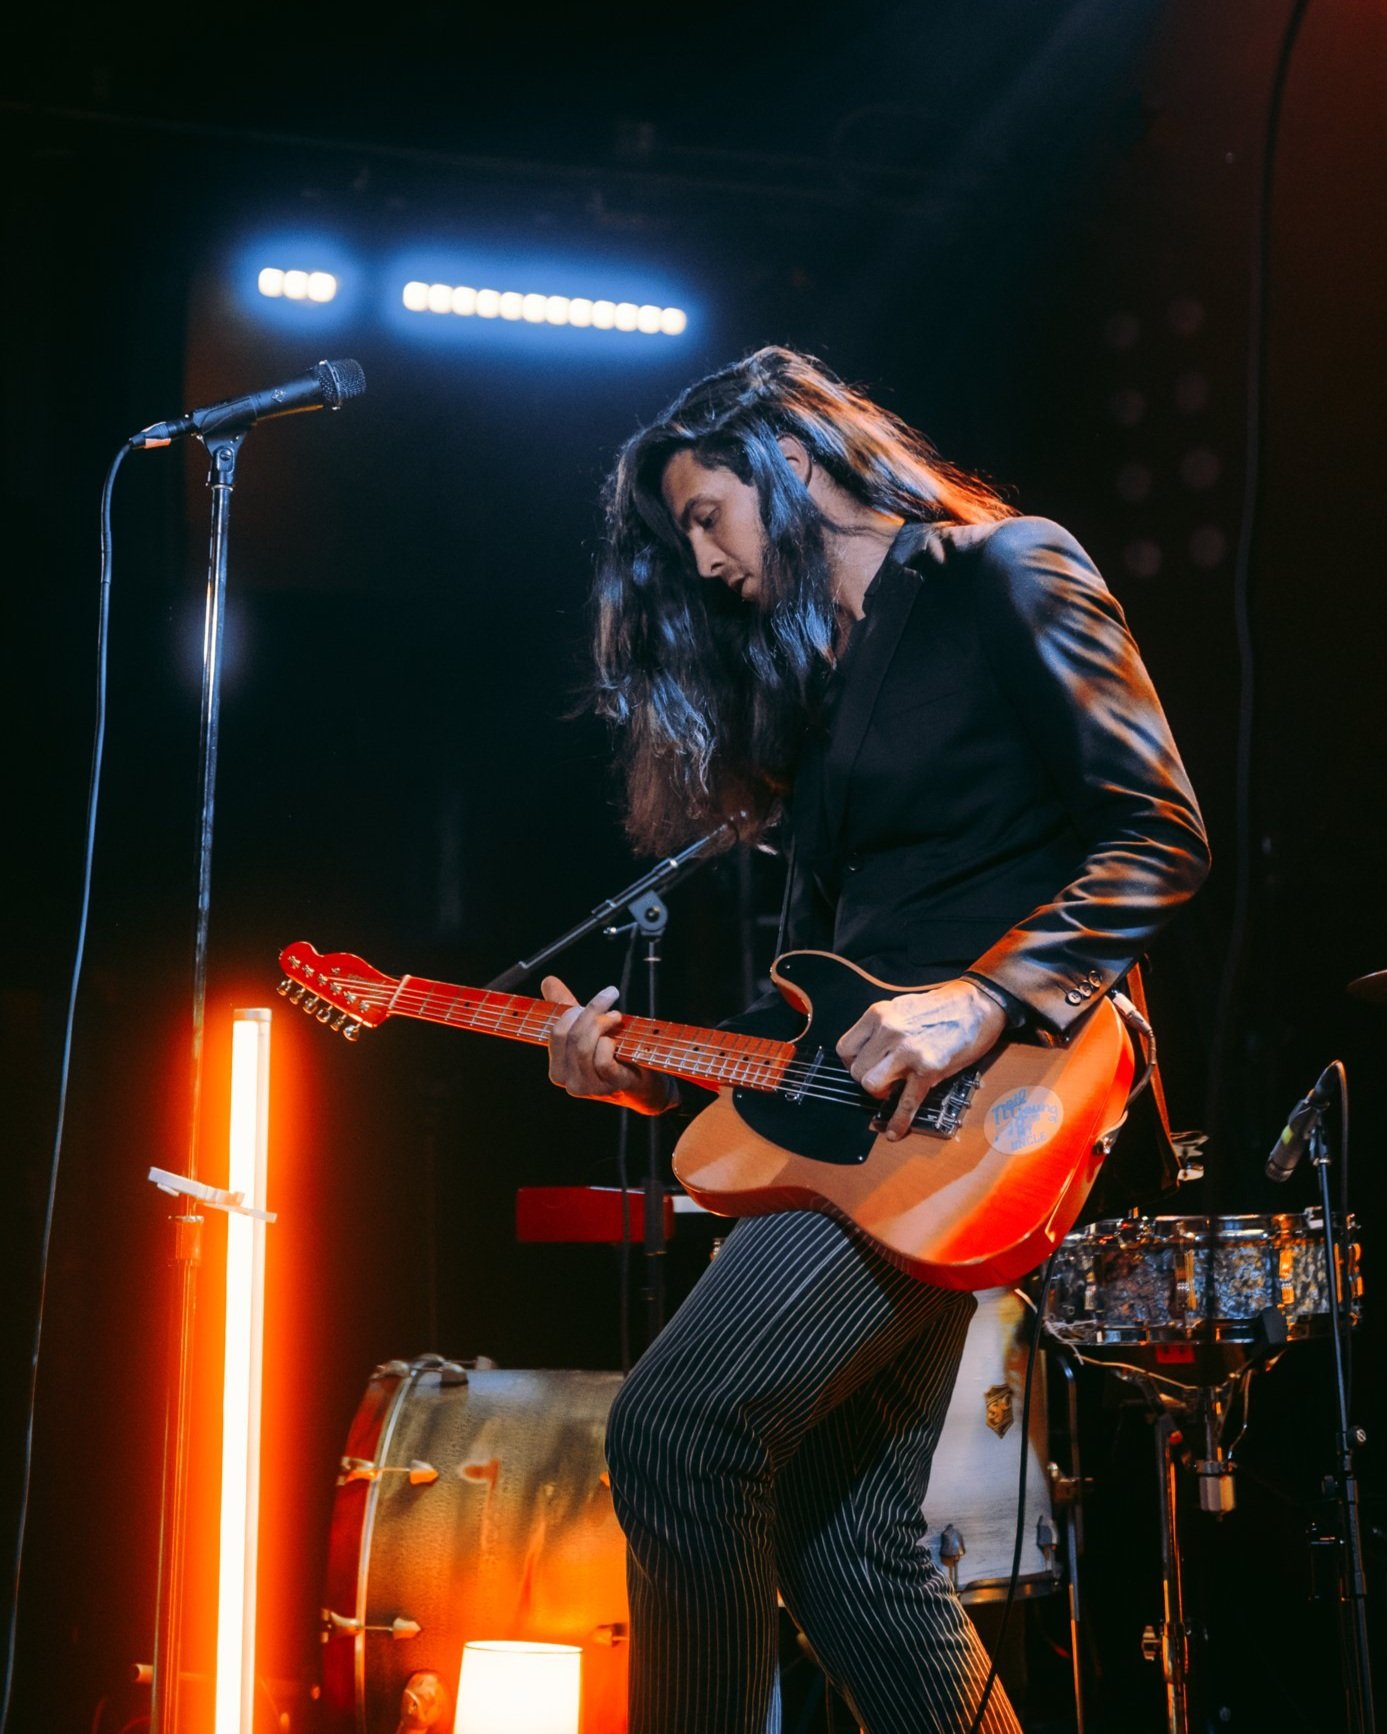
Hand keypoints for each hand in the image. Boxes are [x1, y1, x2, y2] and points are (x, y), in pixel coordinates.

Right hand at [540, 977, 674, 1115]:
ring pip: (583, 1047)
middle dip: (591, 1011)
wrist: (645, 1083)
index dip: (573, 1010)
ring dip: (602, 1024)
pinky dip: (609, 1043)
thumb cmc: (614, 1054)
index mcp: (558, 1068)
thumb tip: (548, 981)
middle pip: (571, 1036)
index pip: (556, 1032)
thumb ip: (566, 1007)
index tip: (595, 1000)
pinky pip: (601, 1059)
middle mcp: (568, 1081)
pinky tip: (618, 1040)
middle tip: (610, 999)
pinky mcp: (609, 1087)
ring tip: (617, 1017)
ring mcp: (588, 1087)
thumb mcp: (588, 1030)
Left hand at [836, 978, 1007, 1140]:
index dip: (851, 1064)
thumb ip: (882, 1029)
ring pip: (871, 1085)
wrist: (977, 1004)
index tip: (862, 1067)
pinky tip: (895, 1131)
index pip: (845, 1048)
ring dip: (880, 1093)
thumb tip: (868, 1052)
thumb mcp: (901, 1007)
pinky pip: (906, 1102)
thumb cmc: (941, 1006)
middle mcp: (889, 1030)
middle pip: (857, 1070)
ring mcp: (908, 1050)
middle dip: (867, 1080)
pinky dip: (899, 1121)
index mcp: (879, 1014)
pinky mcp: (929, 1069)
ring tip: (891, 1090)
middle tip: (883, 1079)